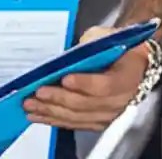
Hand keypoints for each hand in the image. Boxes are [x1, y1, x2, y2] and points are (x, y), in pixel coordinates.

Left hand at [23, 26, 147, 131]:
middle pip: (87, 104)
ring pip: (78, 117)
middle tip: (38, 92)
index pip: (106, 85)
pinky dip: (54, 120)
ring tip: (30, 105)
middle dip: (59, 99)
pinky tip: (37, 115)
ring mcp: (109, 114)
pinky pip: (74, 123)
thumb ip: (90, 45)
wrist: (131, 64)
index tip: (65, 79)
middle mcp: (120, 101)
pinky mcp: (97, 122)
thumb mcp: (106, 38)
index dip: (85, 83)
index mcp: (127, 77)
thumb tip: (68, 54)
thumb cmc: (116, 48)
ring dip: (51, 112)